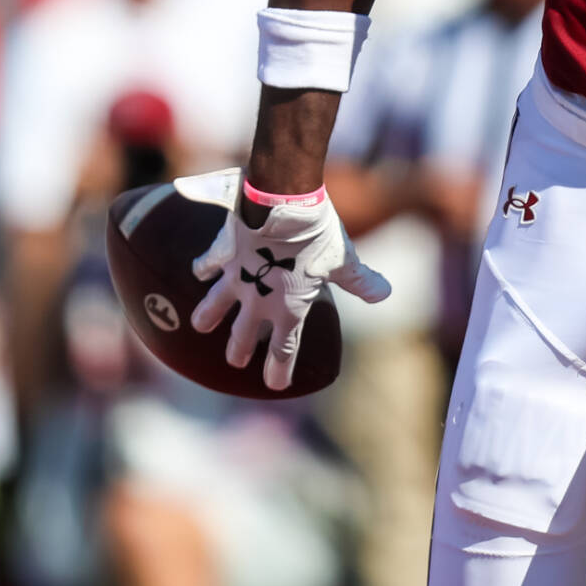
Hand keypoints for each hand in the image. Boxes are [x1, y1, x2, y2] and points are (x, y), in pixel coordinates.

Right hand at [186, 170, 390, 390]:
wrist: (282, 200)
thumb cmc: (317, 234)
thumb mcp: (344, 260)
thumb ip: (361, 282)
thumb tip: (385, 294)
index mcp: (289, 308)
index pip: (283, 350)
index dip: (279, 371)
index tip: (275, 385)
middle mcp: (258, 300)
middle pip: (243, 336)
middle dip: (238, 351)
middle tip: (235, 361)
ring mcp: (237, 278)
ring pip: (214, 306)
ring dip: (208, 317)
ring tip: (201, 326)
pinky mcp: (223, 253)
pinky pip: (208, 264)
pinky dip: (204, 268)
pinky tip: (200, 271)